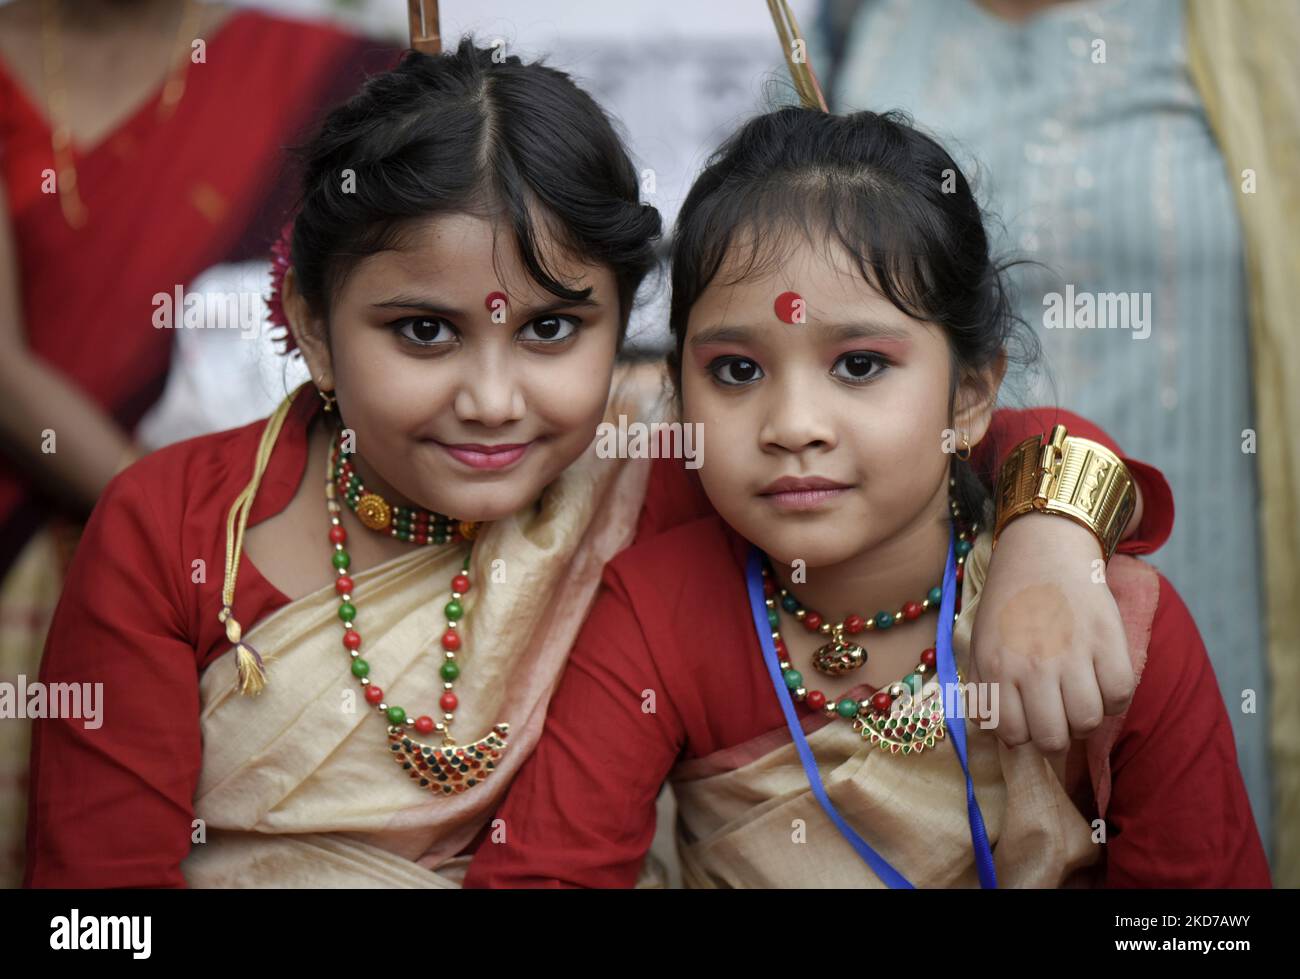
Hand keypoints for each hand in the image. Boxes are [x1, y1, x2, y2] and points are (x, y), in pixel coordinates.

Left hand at [968, 512, 1134, 752]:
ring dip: (1084, 720)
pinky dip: (1114, 699)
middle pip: (1053, 739)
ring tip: (1077, 699)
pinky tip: (1100, 682)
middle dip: (1054, 737)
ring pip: (1087, 723)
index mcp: (997, 666)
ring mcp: (1073, 653)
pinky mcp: (1109, 639)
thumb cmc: (1009, 600)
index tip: (1026, 720)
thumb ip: (983, 690)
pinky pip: (1120, 696)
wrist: (1044, 547)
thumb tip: (994, 735)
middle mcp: (1033, 665)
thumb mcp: (981, 642)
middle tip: (1055, 717)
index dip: (1021, 735)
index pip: (1012, 735)